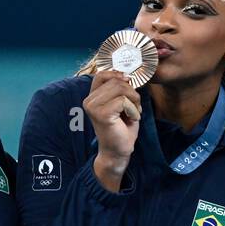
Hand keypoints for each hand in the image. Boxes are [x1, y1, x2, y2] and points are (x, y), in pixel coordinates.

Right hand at [83, 70, 141, 189]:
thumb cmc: (121, 128)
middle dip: (132, 93)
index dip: (118, 75)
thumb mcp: (122, 103)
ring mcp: (93, 107)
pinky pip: (124, 101)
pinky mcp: (101, 114)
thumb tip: (126, 75)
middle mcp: (89, 100)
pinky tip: (131, 119)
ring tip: (133, 113)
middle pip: (116, 81)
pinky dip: (133, 110)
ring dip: (134, 101)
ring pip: (121, 89)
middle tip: (135, 107)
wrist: (118, 151)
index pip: (103, 74)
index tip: (128, 85)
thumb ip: (120, 89)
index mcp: (92, 96)